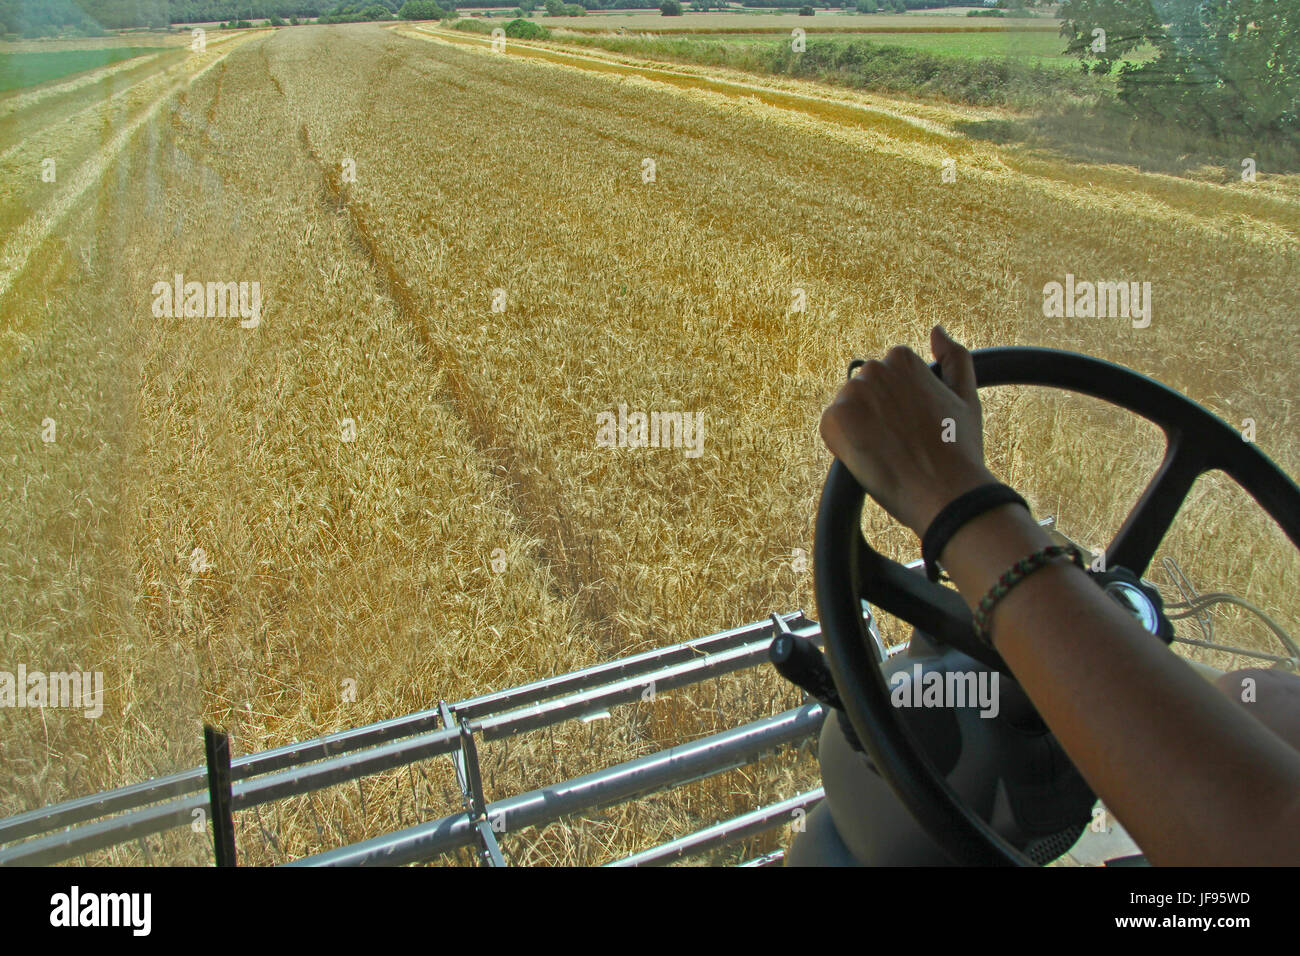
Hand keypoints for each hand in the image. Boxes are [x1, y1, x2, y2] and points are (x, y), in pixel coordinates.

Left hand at [819, 326, 995, 536]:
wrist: (945, 491)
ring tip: (890, 452)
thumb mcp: (966, 395)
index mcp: (902, 358)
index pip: (886, 381)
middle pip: (864, 395)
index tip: (915, 429)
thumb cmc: (959, 447)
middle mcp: (873, 369)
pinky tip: (872, 458)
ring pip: (848, 412)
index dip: (899, 410)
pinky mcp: (834, 420)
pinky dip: (845, 447)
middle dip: (878, 417)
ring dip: (861, 431)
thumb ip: (955, 358)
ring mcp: (851, 393)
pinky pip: (832, 430)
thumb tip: (937, 330)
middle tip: (904, 444)